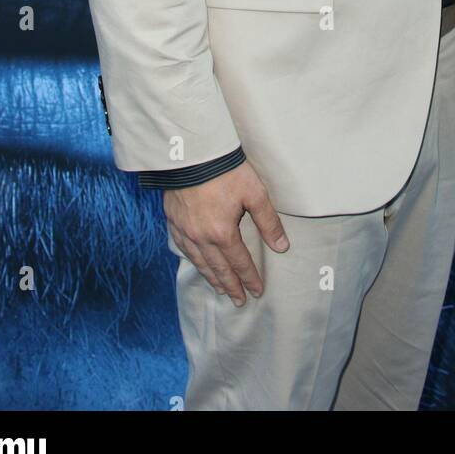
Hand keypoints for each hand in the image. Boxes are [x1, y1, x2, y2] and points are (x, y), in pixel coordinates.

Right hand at [165, 160, 288, 305]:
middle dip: (230, 285)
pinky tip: (196, 262)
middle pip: (218, 268)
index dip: (249, 278)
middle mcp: (200, 237)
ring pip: (199, 261)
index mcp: (221, 233)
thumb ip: (268, 222)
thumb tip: (282, 247)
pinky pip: (182, 248)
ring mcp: (184, 230)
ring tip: (220, 288)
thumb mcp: (254, 193)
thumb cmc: (226, 170)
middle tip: (239, 300)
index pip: (239, 263)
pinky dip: (192, 259)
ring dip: (211, 277)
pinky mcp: (172, 219)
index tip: (257, 291)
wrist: (191, 153)